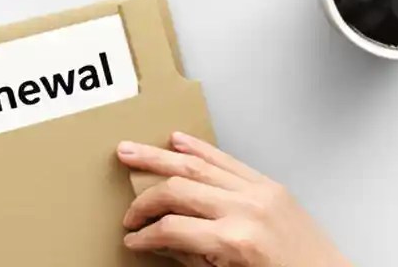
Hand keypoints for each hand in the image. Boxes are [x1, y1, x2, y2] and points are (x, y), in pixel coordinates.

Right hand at [117, 132, 350, 266]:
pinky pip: (228, 160)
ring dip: (159, 157)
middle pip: (179, 190)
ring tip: (131, 151)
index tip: (133, 239)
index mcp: (236, 241)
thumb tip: (161, 241)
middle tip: (127, 209)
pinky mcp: (270, 185)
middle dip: (146, 199)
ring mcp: (260, 192)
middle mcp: (246, 209)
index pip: (173, 229)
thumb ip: (194, 257)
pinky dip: (200, 148)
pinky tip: (177, 141)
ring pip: (198, 165)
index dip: (146, 235)